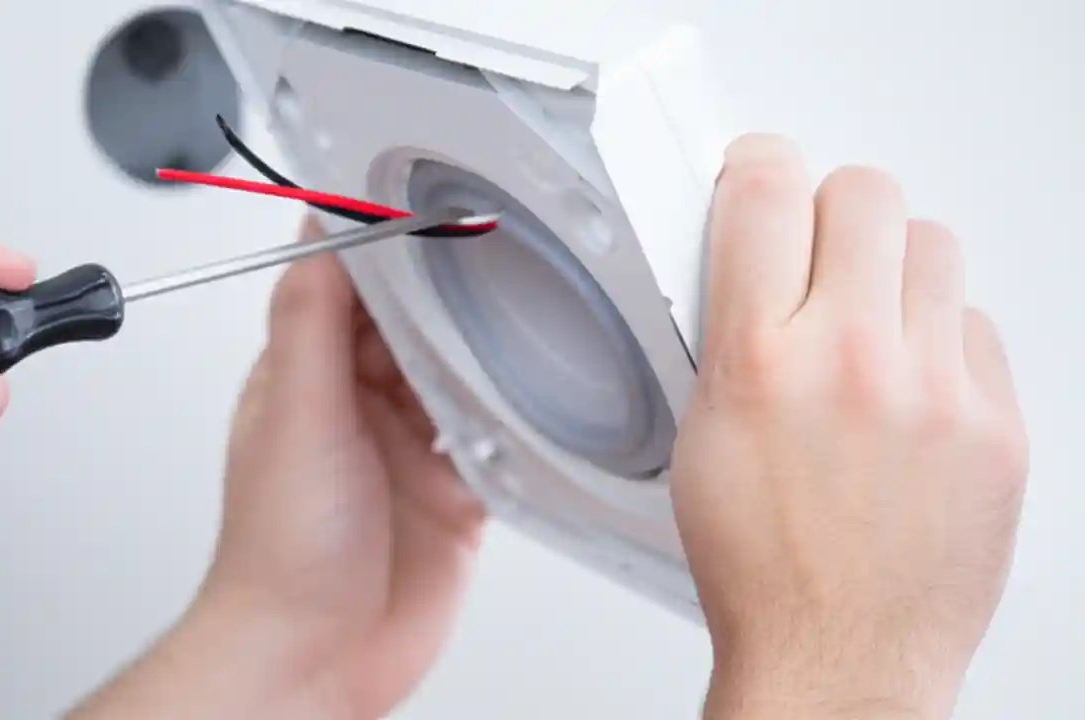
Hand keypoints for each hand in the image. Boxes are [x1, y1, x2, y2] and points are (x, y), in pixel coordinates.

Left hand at [73, 218, 485, 719]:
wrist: (316, 654)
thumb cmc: (280, 551)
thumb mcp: (296, 415)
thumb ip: (313, 323)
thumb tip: (320, 232)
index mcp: (312, 375)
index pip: (352, 286)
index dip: (387, 242)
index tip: (429, 202)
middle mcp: (361, 405)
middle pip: (417, 325)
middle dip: (453, 292)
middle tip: (498, 247)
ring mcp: (410, 448)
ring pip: (462, 376)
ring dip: (488, 353)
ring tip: (525, 312)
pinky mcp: (454, 492)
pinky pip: (496, 438)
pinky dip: (516, 420)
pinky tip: (533, 399)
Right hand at [672, 137, 1028, 718]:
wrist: (841, 658)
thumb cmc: (761, 567)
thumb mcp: (701, 438)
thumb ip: (729, 334)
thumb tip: (754, 263)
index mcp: (758, 362)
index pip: (766, 190)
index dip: (758, 168)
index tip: (760, 175)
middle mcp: (854, 362)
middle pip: (864, 193)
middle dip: (831, 212)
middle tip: (819, 252)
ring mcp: (939, 391)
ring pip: (931, 245)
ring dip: (893, 268)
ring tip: (871, 324)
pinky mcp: (1000, 425)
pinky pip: (975, 326)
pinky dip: (942, 340)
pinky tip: (911, 388)